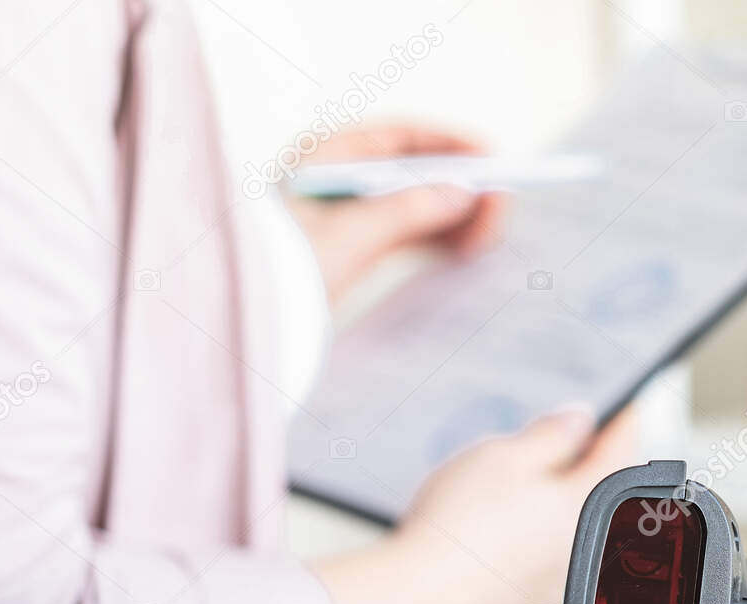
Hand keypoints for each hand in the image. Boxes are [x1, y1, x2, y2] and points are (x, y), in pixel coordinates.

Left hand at [284, 125, 507, 303]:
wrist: (246, 322)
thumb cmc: (284, 270)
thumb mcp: (352, 234)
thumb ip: (412, 209)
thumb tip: (465, 194)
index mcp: (324, 156)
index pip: (398, 138)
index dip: (449, 144)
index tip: (490, 157)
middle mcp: (338, 178)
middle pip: (415, 172)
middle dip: (460, 186)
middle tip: (501, 202)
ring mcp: (349, 213)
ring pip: (417, 204)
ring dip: (456, 215)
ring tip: (491, 231)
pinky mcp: (356, 249)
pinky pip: (409, 233)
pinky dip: (439, 238)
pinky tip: (468, 247)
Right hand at [314, 408, 637, 603]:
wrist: (421, 596)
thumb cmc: (459, 527)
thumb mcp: (505, 456)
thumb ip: (551, 436)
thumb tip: (580, 423)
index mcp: (584, 505)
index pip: (620, 452)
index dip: (622, 423)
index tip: (624, 407)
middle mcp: (581, 547)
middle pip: (599, 493)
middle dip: (588, 465)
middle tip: (571, 440)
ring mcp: (557, 581)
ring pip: (571, 529)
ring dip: (559, 506)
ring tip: (525, 485)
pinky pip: (545, 562)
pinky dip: (536, 541)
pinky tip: (505, 531)